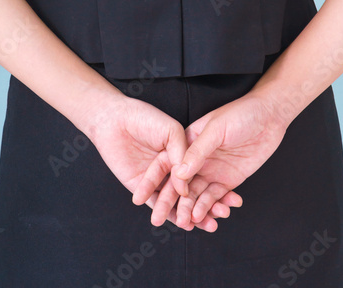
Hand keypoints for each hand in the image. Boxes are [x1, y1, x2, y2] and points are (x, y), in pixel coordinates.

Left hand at [86, 90, 242, 231]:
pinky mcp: (140, 188)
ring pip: (179, 200)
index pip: (201, 172)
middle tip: (224, 215)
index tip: (230, 198)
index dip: (216, 184)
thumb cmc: (143, 118)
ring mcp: (156, 178)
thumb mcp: (170, 130)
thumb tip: (186, 184)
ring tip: (213, 224)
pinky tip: (189, 223)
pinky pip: (158, 204)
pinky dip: (174, 215)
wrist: (112, 120)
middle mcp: (171, 166)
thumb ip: (181, 154)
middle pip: (194, 188)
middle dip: (211, 203)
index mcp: (180, 151)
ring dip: (197, 213)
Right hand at [148, 91, 287, 227]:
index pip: (167, 164)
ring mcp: (212, 170)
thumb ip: (197, 152)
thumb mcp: (216, 129)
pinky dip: (210, 207)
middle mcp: (197, 159)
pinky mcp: (228, 179)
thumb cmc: (241, 113)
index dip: (153, 181)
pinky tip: (207, 217)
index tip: (141, 198)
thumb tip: (177, 174)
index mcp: (188, 141)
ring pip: (196, 194)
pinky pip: (215, 196)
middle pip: (179, 184)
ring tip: (186, 223)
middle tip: (158, 220)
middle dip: (169, 202)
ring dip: (190, 209)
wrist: (270, 116)